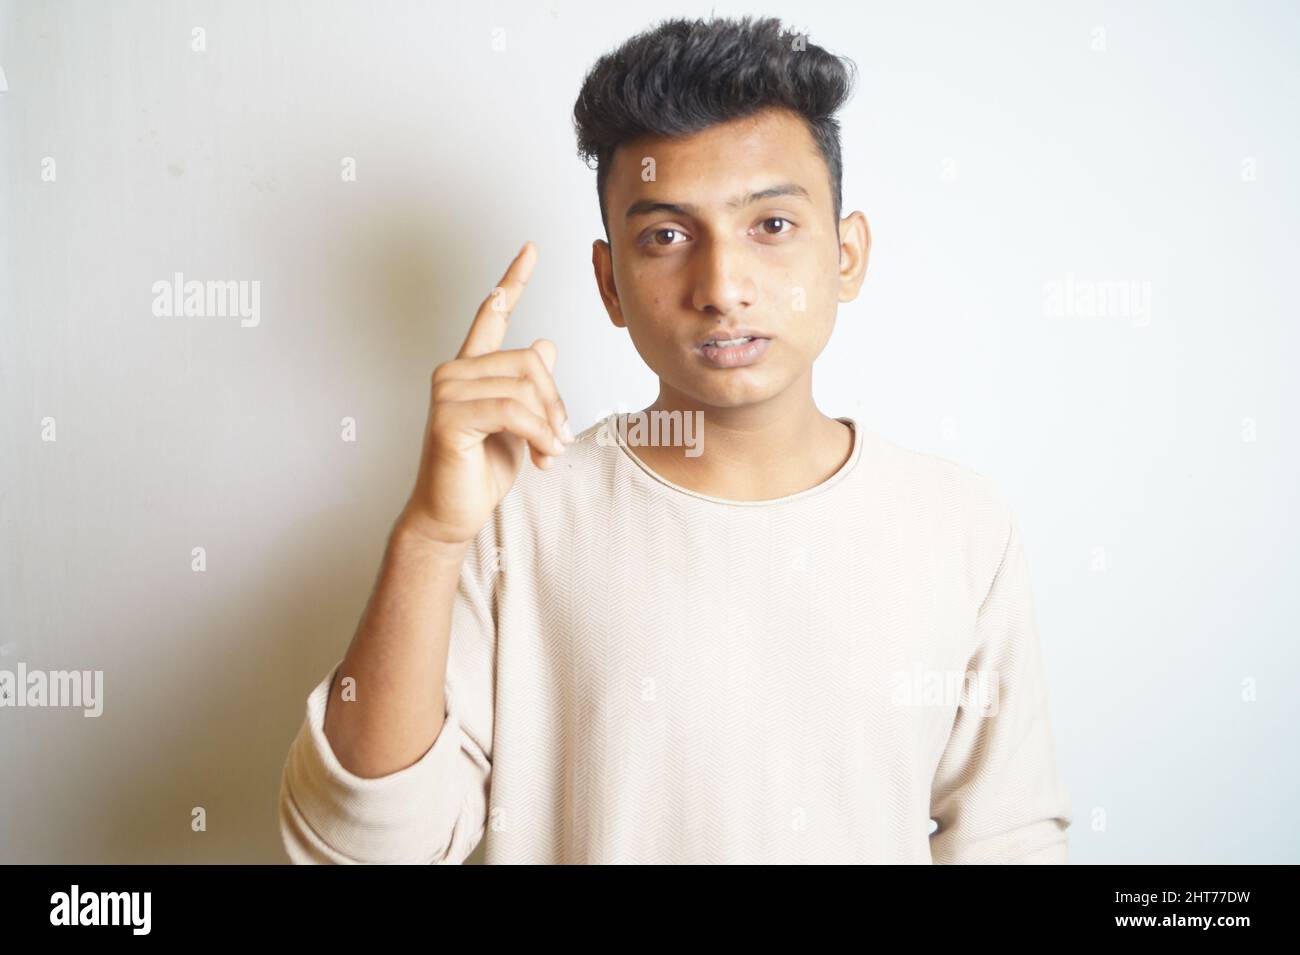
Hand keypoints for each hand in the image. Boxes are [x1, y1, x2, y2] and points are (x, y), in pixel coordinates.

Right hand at [398, 241, 571, 546]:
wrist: (455, 512)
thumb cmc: (482, 470)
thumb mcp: (519, 424)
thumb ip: (529, 387)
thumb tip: (547, 343)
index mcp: (471, 369)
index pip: (491, 313)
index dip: (512, 281)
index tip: (530, 248)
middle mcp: (454, 372)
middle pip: (529, 361)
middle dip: (555, 402)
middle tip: (560, 440)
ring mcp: (446, 391)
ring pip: (524, 387)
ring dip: (548, 424)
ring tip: (551, 452)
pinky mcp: (448, 417)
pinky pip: (512, 411)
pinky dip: (536, 434)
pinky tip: (542, 456)